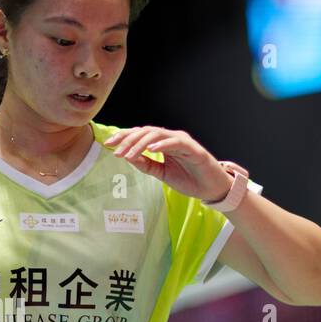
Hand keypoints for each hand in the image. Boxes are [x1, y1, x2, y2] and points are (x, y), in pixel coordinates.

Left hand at [103, 125, 232, 202]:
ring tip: (129, 153)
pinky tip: (152, 149)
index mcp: (163, 143)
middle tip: (115, 150)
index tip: (109, 144)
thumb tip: (127, 157)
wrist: (211, 189)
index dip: (124, 137)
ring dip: (141, 143)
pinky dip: (163, 144)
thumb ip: (146, 165)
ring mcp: (183, 142)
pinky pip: (176, 142)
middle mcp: (171, 138)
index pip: (141, 135)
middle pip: (146, 131)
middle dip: (128, 139)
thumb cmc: (189, 179)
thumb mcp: (162, 174)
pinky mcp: (194, 149)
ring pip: (158, 134)